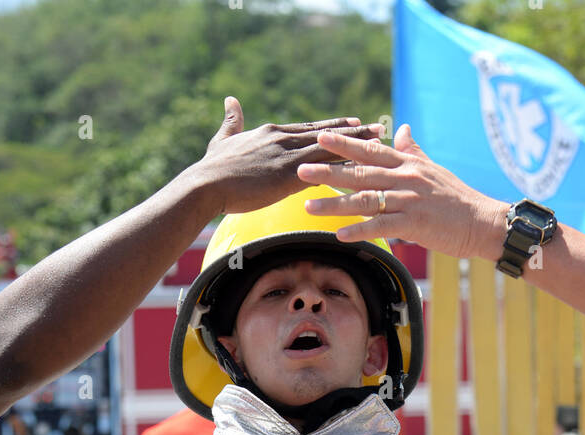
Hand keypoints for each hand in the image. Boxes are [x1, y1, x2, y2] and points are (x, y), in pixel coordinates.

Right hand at [196, 97, 388, 217]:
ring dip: (356, 146)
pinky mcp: (287, 176)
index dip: (333, 126)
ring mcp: (287, 156)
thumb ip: (231, 121)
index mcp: (272, 132)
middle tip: (377, 128)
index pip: (310, 128)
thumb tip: (230, 100)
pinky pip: (323, 171)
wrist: (205, 185)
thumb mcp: (223, 139)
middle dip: (354, 132)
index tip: (353, 122)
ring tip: (379, 143)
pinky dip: (342, 168)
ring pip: (329, 148)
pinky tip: (362, 170)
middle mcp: (283, 139)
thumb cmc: (212, 169)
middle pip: (326, 134)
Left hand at [297, 123, 507, 261]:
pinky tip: (340, 234)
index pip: (370, 150)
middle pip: (360, 173)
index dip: (344, 143)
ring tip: (308, 206)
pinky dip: (360, 230)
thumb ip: (412, 150)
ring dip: (334, 204)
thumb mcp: (433, 169)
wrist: (481, 221)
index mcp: (407, 164)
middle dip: (328, 171)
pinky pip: (382, 226)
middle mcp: (405, 178)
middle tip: (300, 169)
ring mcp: (409, 200)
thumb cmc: (456, 199)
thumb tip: (399, 129)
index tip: (319, 137)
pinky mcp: (415, 224)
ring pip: (365, 200)